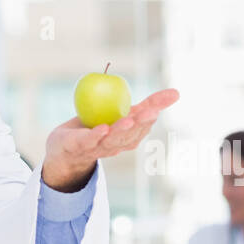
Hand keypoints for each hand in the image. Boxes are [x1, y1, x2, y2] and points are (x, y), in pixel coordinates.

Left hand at [42, 88, 179, 191]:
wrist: (65, 151)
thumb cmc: (99, 128)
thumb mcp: (124, 113)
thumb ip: (149, 104)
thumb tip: (177, 92)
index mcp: (127, 138)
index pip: (141, 128)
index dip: (149, 118)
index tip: (157, 108)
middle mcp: (115, 145)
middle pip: (129, 136)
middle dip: (140, 124)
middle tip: (150, 112)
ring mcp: (96, 148)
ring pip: (111, 140)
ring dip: (121, 131)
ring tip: (129, 121)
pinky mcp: (77, 146)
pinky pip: (88, 141)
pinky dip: (96, 136)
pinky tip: (103, 128)